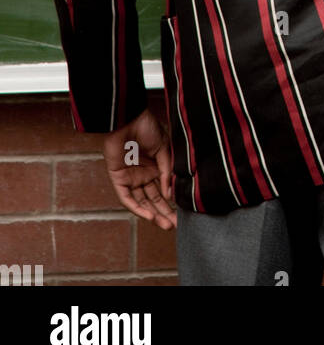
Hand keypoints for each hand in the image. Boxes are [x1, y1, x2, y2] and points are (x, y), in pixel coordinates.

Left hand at [102, 107, 176, 228]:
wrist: (127, 118)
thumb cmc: (147, 127)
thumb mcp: (165, 148)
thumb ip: (167, 171)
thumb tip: (170, 193)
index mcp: (156, 167)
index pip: (165, 189)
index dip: (173, 202)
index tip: (184, 213)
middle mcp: (144, 175)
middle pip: (155, 199)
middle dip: (165, 213)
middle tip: (175, 225)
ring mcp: (131, 178)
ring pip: (143, 201)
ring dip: (153, 214)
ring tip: (165, 224)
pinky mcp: (119, 178)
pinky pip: (127, 198)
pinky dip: (137, 208)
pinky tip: (149, 215)